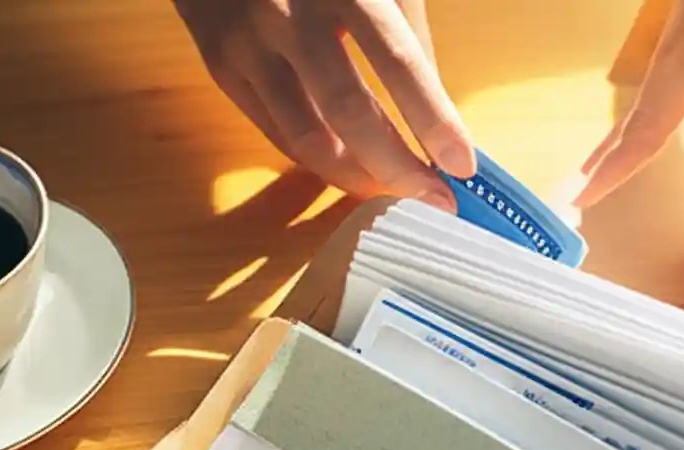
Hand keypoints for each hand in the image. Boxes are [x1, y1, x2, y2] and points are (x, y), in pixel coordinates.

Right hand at [173, 0, 474, 209]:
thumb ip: (406, 38)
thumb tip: (433, 121)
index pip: (400, 63)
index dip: (434, 120)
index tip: (462, 166)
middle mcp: (288, 13)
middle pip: (349, 110)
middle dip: (397, 167)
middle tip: (434, 197)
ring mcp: (247, 42)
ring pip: (305, 137)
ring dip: (357, 178)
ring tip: (393, 192)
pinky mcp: (221, 67)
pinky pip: (276, 133)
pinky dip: (318, 161)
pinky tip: (351, 169)